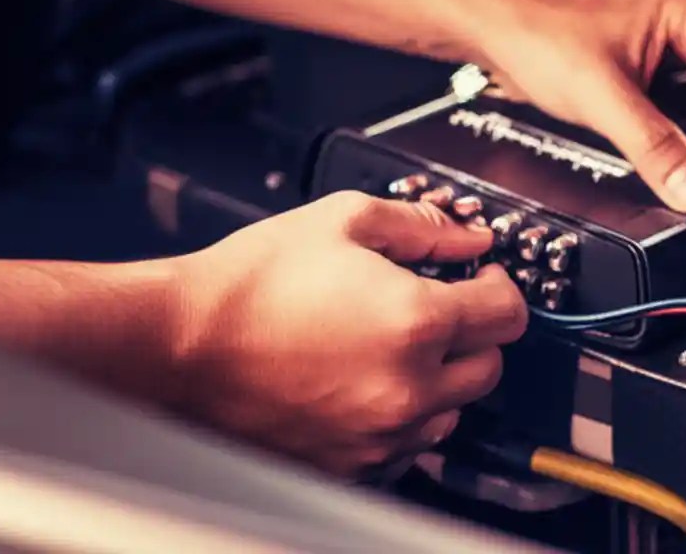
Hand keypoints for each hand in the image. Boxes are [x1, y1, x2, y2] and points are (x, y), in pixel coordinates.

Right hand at [169, 192, 526, 480]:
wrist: (177, 348)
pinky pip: (407, 445)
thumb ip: (420, 226)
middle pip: (490, 367)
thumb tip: (466, 234)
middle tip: (440, 307)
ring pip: (452, 412)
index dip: (500, 285)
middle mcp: (409, 386)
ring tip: (394, 346)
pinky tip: (366, 383)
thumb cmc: (247, 287)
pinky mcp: (352, 463)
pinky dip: (402, 417)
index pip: (508, 313)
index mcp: (417, 322)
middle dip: (475, 332)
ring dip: (441, 379)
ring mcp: (381, 433)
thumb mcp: (341, 222)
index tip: (483, 277)